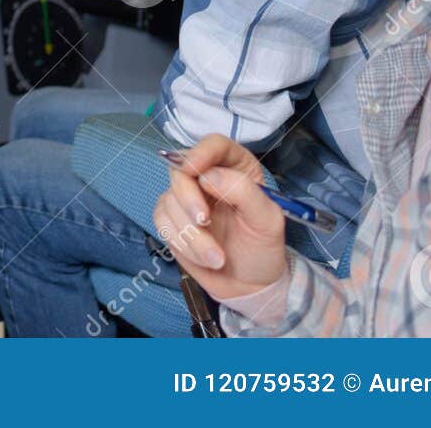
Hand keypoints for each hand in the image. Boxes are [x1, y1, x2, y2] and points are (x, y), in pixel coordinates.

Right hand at [152, 134, 287, 301]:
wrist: (249, 286)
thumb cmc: (263, 249)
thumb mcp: (267, 221)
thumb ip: (244, 192)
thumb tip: (209, 176)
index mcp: (236, 168)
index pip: (215, 145)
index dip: (201, 153)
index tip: (193, 171)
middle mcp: (207, 177)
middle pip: (181, 170)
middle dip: (189, 199)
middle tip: (204, 222)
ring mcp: (186, 197)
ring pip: (170, 200)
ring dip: (192, 234)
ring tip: (216, 257)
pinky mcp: (171, 219)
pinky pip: (162, 222)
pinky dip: (183, 243)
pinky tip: (204, 257)